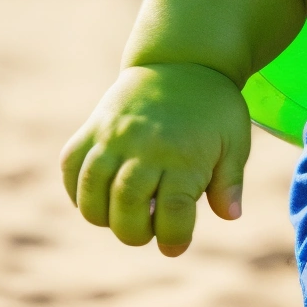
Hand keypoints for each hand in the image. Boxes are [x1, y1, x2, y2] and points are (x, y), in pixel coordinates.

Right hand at [60, 63, 250, 256]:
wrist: (182, 60)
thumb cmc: (213, 107)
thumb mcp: (234, 140)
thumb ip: (230, 180)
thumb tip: (230, 214)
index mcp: (184, 153)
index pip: (173, 211)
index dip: (173, 238)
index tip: (175, 246)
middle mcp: (144, 144)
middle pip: (125, 203)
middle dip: (132, 233)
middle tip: (144, 233)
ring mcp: (114, 134)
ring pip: (91, 188)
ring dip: (100, 216)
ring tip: (118, 217)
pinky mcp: (93, 126)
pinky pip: (71, 165)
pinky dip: (75, 190)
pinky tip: (94, 198)